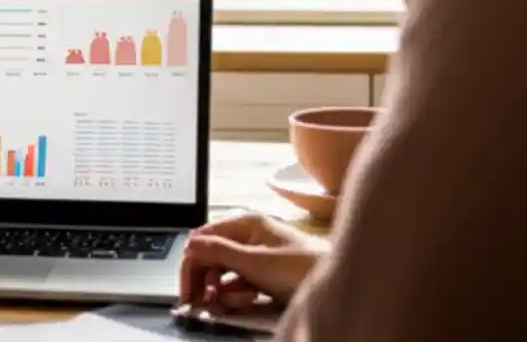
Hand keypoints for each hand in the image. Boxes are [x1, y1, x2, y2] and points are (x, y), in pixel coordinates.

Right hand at [179, 213, 327, 312]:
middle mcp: (248, 235)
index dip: (190, 263)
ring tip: (231, 302)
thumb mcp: (254, 261)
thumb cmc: (301, 267)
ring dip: (222, 289)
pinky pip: (239, 282)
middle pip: (210, 257)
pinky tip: (245, 300)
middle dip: (204, 280)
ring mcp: (256, 254)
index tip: (185, 289)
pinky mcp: (265, 273)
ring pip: (224, 272)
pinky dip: (237, 293)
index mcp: (244, 223)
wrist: (341, 283)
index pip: (202, 239)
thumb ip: (218, 252)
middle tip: (199, 303)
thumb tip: (189, 246)